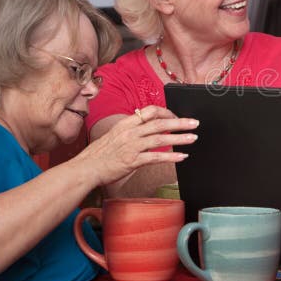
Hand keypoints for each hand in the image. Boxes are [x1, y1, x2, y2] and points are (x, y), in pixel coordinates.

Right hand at [76, 105, 198, 186]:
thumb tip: (144, 124)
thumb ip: (130, 129)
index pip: (150, 111)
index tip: (176, 116)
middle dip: (180, 122)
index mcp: (126, 124)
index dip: (166, 112)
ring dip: (179, 138)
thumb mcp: (114, 135)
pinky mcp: (132, 161)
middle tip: (194, 123)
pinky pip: (156, 157)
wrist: (85, 169)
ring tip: (193, 138)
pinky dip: (171, 156)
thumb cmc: (99, 154)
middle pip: (159, 123)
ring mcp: (131, 146)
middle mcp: (130, 132)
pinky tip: (182, 156)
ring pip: (161, 138)